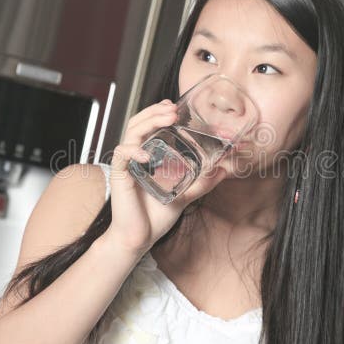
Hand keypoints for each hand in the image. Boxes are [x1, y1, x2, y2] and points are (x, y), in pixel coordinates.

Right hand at [106, 99, 227, 254]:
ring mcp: (127, 164)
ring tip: (165, 118)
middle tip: (173, 109)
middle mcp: (136, 155)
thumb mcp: (186, 194)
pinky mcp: (119, 175)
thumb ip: (203, 182)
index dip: (159, 112)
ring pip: (131, 132)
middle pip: (139, 122)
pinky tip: (147, 153)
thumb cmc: (156, 216)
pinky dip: (133, 150)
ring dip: (148, 121)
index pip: (150, 125)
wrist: (140, 238)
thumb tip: (225, 170)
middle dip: (155, 112)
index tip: (175, 106)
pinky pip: (122, 155)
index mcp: (148, 155)